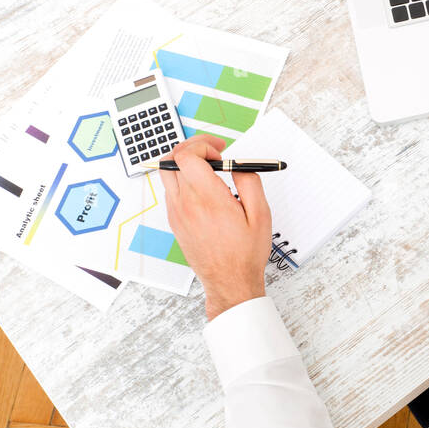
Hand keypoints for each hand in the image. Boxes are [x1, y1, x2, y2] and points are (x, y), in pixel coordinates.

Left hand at [160, 133, 271, 320]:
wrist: (229, 281)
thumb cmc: (245, 253)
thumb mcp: (260, 213)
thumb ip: (249, 181)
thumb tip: (238, 164)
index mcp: (208, 199)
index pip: (187, 156)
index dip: (203, 145)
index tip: (220, 151)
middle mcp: (186, 204)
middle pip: (171, 160)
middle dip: (193, 149)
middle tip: (213, 154)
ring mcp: (176, 213)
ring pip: (168, 174)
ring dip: (186, 164)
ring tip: (208, 171)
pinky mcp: (174, 221)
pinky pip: (171, 190)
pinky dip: (184, 181)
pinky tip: (204, 189)